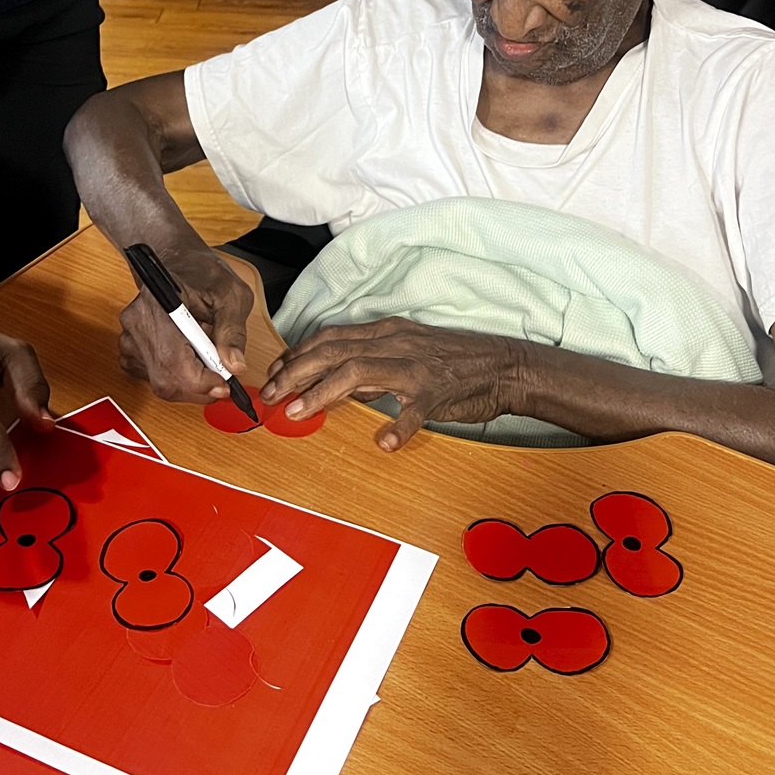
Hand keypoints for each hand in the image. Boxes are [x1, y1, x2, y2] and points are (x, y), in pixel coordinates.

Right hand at [118, 245, 252, 403]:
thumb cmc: (203, 274)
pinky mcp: (130, 349)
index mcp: (160, 303)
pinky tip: (189, 358)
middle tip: (224, 379)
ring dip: (190, 383)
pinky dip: (178, 378)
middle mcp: (137, 322)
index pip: (173, 360)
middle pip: (165, 379)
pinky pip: (154, 379)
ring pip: (160, 383)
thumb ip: (233, 331)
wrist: (177, 262)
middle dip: (200, 388)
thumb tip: (234, 365)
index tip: (225, 384)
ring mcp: (130, 337)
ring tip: (206, 358)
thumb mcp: (232, 295)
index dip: (201, 382)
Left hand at [261, 317, 519, 450]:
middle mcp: (396, 343)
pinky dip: (398, 425)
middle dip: (296, 370)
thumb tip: (338, 383)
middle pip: (334, 351)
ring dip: (323, 391)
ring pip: (360, 371)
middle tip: (270, 393)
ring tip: (298, 410)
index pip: (331, 337)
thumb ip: (373, 364)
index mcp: (387, 333)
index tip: (274, 372)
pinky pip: (415, 410)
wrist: (505, 365)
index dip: (298, 353)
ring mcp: (416, 366)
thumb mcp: (408, 353)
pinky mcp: (438, 392)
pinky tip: (384, 442)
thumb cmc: (455, 362)